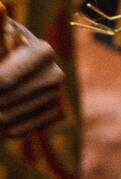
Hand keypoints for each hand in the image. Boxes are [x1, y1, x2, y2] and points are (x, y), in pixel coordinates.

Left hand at [0, 4, 64, 137]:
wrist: (10, 68)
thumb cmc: (0, 48)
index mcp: (43, 51)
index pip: (3, 82)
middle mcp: (56, 74)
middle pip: (5, 102)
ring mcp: (56, 97)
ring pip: (9, 120)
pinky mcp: (51, 115)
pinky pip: (18, 130)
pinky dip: (2, 127)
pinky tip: (1, 114)